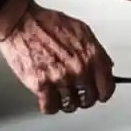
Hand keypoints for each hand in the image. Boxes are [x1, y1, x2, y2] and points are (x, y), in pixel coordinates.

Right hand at [0, 0, 114, 113]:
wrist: (23, 23)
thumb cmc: (49, 23)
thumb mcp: (83, 31)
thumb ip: (97, 50)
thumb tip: (106, 65)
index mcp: (92, 55)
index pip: (107, 86)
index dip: (104, 92)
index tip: (101, 94)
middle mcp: (79, 68)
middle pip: (90, 98)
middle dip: (86, 98)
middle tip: (80, 95)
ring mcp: (60, 78)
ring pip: (71, 105)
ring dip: (68, 103)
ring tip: (64, 97)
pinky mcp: (40, 85)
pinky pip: (50, 107)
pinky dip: (50, 107)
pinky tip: (50, 100)